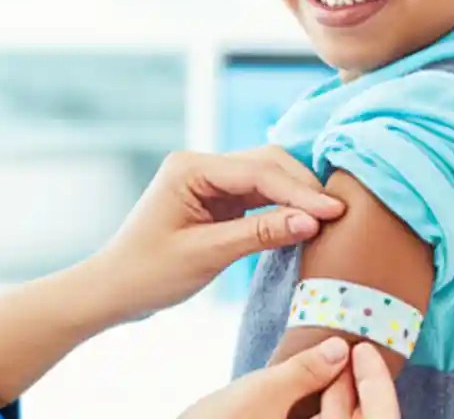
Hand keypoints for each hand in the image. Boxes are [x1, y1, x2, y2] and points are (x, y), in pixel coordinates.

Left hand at [96, 146, 343, 321]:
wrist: (113, 289)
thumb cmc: (148, 272)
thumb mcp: (206, 254)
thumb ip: (260, 234)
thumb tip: (312, 221)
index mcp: (190, 168)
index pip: (258, 171)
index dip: (300, 191)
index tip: (335, 212)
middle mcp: (200, 165)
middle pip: (266, 164)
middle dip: (303, 188)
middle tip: (340, 216)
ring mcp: (208, 180)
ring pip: (266, 177)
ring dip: (295, 195)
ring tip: (329, 219)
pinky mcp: (215, 199)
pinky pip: (257, 195)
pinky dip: (281, 206)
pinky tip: (304, 222)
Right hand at [180, 339, 400, 418]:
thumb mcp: (262, 392)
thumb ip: (305, 371)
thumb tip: (341, 348)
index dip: (377, 385)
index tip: (364, 349)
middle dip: (358, 387)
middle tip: (347, 348)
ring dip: (339, 395)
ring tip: (331, 358)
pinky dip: (322, 406)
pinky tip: (312, 381)